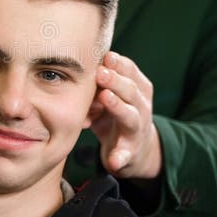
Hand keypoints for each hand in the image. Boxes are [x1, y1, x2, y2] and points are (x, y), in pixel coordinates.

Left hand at [88, 51, 161, 179]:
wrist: (136, 150)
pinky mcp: (130, 153)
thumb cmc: (117, 115)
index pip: (131, 72)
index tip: (106, 55)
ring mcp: (136, 130)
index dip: (119, 64)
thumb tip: (75, 68)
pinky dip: (119, 157)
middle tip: (100, 72)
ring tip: (105, 98)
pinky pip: (125, 155)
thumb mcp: (110, 96)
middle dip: (116, 81)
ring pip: (130, 117)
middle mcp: (141, 108)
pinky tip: (113, 160)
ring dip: (118, 107)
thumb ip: (98, 84)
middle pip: (131, 91)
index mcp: (137, 91)